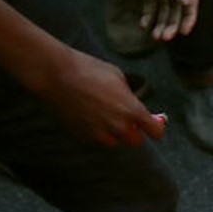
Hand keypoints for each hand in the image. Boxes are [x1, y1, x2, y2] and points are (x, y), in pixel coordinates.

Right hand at [36, 48, 167, 147]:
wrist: (56, 74)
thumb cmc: (89, 70)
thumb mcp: (118, 77)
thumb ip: (130, 96)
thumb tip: (135, 106)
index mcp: (132, 110)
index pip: (156, 132)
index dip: (156, 126)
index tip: (154, 121)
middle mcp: (118, 126)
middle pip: (136, 141)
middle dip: (134, 130)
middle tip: (125, 116)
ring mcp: (100, 133)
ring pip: (115, 142)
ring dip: (114, 132)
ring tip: (103, 113)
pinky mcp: (83, 136)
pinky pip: (97, 139)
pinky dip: (96, 131)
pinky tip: (88, 114)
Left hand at [93, 0, 198, 42]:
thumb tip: (186, 1)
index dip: (189, 14)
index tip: (184, 32)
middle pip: (176, 3)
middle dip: (171, 21)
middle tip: (163, 38)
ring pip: (162, 4)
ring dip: (160, 20)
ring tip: (153, 36)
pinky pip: (147, 0)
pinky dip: (147, 12)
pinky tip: (143, 23)